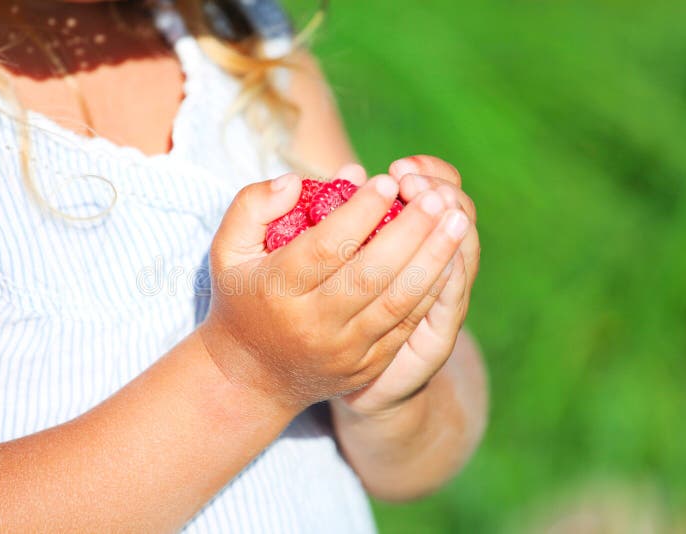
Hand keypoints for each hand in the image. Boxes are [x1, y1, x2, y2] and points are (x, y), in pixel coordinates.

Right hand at [197, 168, 470, 412]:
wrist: (253, 376)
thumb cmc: (243, 297)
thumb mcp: (228, 249)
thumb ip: (253, 206)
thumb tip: (296, 181)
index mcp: (277, 290)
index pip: (326, 247)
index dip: (360, 212)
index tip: (387, 180)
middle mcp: (312, 324)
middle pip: (370, 274)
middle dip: (411, 232)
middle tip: (436, 196)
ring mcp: (342, 350)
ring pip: (397, 301)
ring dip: (433, 259)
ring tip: (456, 220)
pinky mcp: (366, 365)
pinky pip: (406, 325)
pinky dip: (431, 291)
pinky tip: (449, 259)